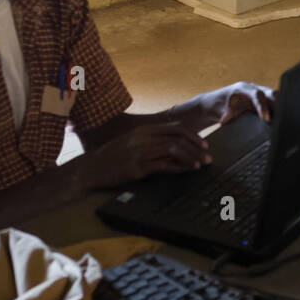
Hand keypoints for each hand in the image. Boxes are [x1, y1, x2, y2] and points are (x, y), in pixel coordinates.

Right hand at [77, 123, 209, 190]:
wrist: (91, 169)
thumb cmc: (114, 156)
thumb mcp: (133, 142)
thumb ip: (153, 140)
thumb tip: (177, 143)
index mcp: (144, 130)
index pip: (176, 128)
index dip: (193, 136)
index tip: (204, 145)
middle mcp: (143, 138)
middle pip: (178, 138)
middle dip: (197, 148)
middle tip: (208, 158)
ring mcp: (140, 152)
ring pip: (173, 150)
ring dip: (190, 158)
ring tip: (200, 165)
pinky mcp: (137, 167)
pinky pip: (163, 165)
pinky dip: (178, 168)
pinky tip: (186, 171)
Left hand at [194, 81, 275, 126]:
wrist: (213, 105)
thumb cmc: (216, 108)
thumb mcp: (221, 113)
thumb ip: (229, 117)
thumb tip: (237, 125)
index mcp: (242, 88)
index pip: (258, 94)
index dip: (263, 107)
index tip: (266, 119)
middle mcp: (252, 88)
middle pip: (271, 93)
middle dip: (278, 105)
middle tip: (281, 121)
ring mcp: (258, 93)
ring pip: (274, 97)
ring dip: (280, 108)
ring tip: (282, 122)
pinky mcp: (260, 100)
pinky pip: (272, 103)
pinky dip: (277, 110)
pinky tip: (280, 120)